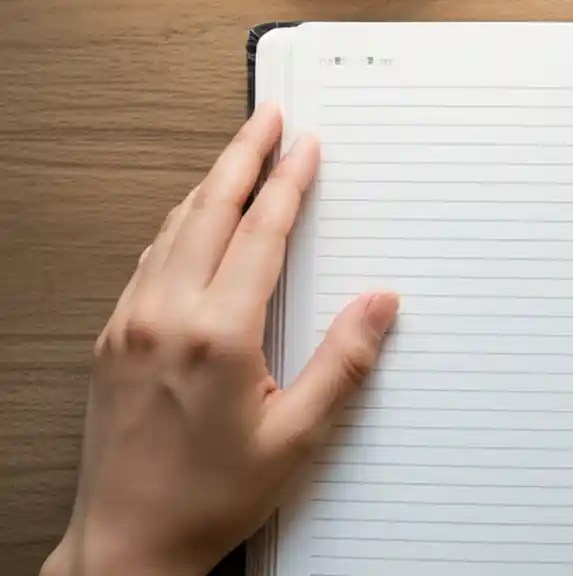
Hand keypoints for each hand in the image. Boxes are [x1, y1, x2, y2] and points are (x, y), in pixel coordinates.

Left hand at [42, 105, 399, 575]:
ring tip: (236, 156)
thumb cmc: (209, 498)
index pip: (260, 233)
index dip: (287, 183)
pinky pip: (148, 259)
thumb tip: (380, 304)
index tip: (304, 147)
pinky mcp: (112, 339)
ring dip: (208, 185)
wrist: (127, 544)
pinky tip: (191, 222)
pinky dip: (177, 224)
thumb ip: (343, 363)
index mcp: (216, 335)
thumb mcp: (296, 438)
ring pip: (171, 228)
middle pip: (209, 210)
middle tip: (266, 118)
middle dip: (242, 156)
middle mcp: (165, 317)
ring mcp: (131, 324)